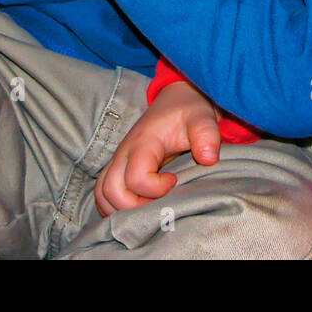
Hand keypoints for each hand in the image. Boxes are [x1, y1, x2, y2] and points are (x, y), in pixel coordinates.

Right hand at [95, 80, 221, 215]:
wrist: (177, 101)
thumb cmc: (189, 112)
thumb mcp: (202, 118)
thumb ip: (206, 135)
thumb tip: (208, 159)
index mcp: (143, 142)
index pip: (135, 178)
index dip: (156, 189)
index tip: (175, 180)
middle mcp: (124, 152)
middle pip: (110, 191)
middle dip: (134, 207)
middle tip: (160, 203)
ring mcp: (118, 160)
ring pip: (102, 194)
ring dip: (122, 210)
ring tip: (150, 208)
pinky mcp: (119, 166)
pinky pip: (103, 192)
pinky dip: (115, 206)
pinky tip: (137, 209)